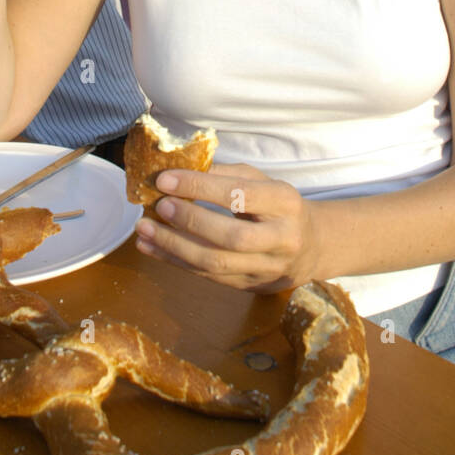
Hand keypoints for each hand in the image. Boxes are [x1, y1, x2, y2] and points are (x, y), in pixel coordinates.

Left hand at [134, 162, 323, 292]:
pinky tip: (152, 247)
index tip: (166, 179)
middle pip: (231, 236)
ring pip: (216, 263)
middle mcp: (281, 238)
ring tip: (144, 231)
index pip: (239, 194)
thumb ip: (225, 174)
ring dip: (174, 247)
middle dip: (190, 221)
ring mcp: (267, 267)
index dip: (200, 187)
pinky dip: (175, 261)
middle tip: (159, 206)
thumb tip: (179, 169)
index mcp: (285, 202)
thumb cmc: (277, 206)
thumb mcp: (261, 181)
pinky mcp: (249, 285)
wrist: (310, 247)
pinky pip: (207, 276)